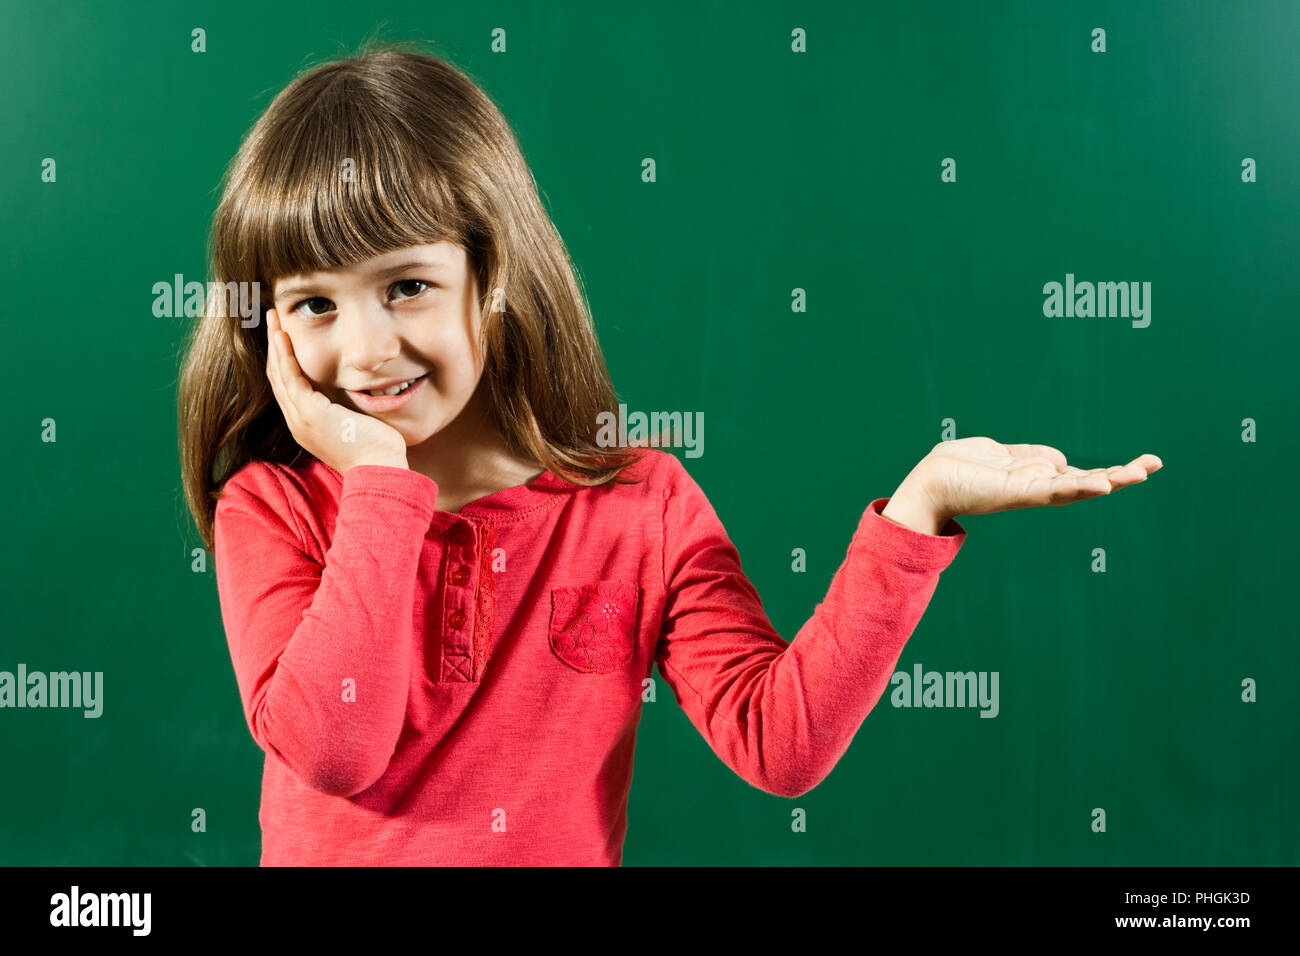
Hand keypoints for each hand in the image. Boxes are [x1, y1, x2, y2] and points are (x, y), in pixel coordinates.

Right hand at [264, 308, 409, 473]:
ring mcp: (301, 418)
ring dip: (275, 344)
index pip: (288, 387)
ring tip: (273, 319)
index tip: (284, 337)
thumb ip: (348, 407)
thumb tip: (358, 388)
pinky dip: (285, 356)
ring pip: (279, 374)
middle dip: (274, 347)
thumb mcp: (356, 424)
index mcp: (307, 425)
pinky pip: (291, 378)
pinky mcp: (309, 414)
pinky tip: (282, 336)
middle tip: (273, 320)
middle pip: (277, 377)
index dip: (283, 360)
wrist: (379, 470)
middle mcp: (298, 422)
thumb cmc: (377, 451)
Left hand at [903, 437, 1162, 520]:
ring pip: (1077, 487)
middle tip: (1155, 465)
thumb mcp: (1002, 453)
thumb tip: (1057, 460)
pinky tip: (1101, 484)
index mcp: (1036, 476)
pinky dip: (1077, 486)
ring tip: (1140, 474)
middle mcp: (1038, 486)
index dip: (1111, 470)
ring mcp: (1030, 490)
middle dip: (1122, 474)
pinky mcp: (1018, 493)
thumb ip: (1029, 456)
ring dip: (1109, 480)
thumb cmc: (958, 466)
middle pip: (1088, 481)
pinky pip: (1053, 490)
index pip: (1081, 473)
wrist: (929, 481)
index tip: (1144, 463)